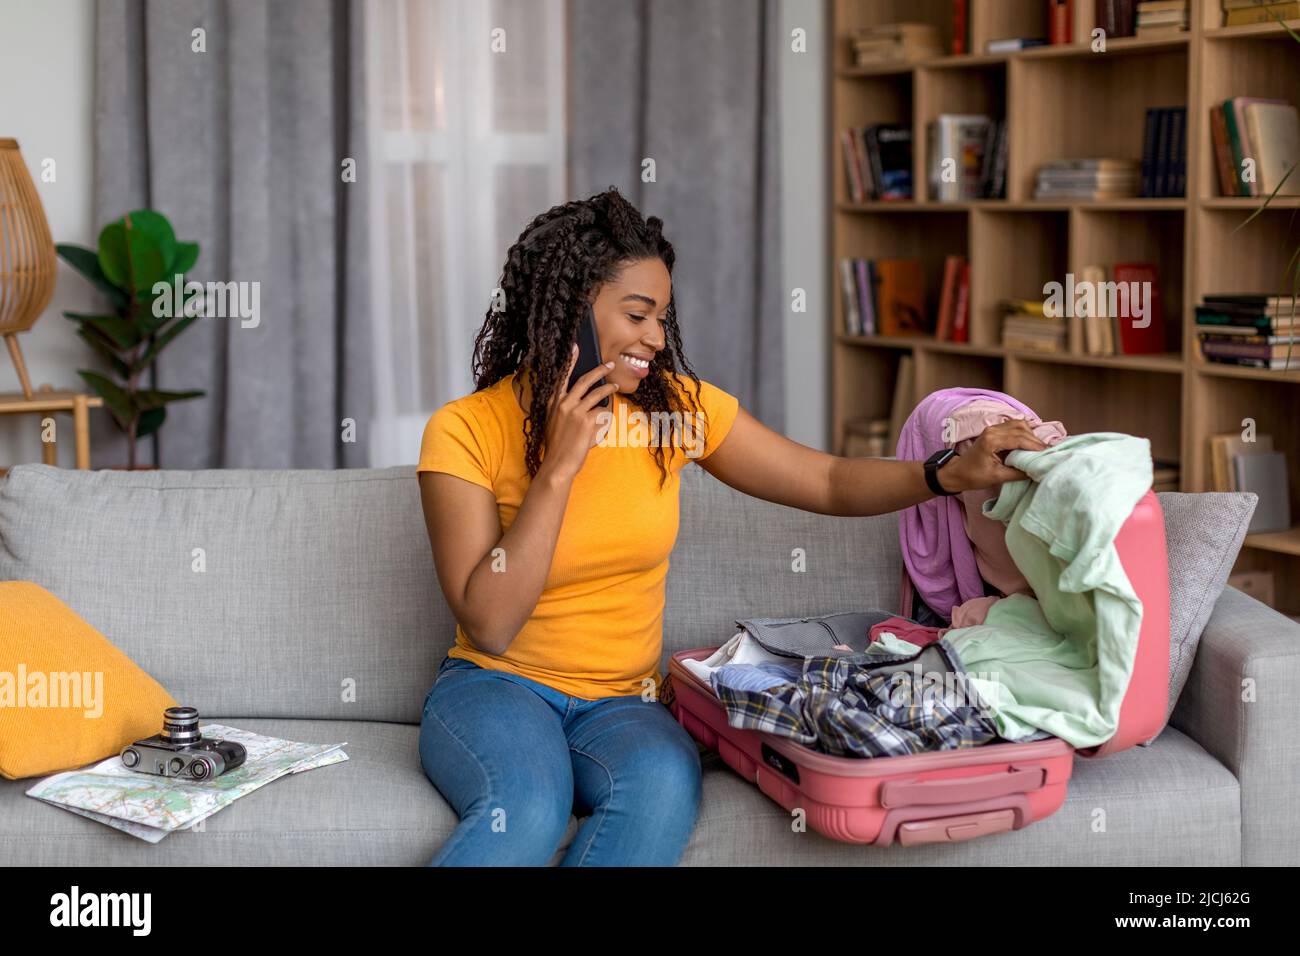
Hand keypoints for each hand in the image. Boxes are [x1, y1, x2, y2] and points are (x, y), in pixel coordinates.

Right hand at [537, 344, 619, 482]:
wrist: (557, 465)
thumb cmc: (558, 446)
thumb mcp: (554, 423)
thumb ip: (565, 409)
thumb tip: (586, 400)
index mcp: (553, 402)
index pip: (562, 377)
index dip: (570, 361)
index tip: (575, 347)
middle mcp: (563, 403)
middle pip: (584, 380)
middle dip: (599, 370)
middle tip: (609, 364)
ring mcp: (575, 411)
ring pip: (597, 394)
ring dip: (608, 389)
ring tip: (615, 386)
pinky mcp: (587, 421)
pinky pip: (603, 413)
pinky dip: (606, 417)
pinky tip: (603, 424)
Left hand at [938, 420, 1048, 492]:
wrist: (957, 472)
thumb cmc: (973, 476)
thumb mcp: (997, 477)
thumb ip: (1018, 473)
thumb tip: (1037, 470)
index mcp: (992, 440)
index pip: (1020, 439)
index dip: (1036, 446)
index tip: (1049, 454)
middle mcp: (993, 430)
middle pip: (1022, 429)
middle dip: (1036, 441)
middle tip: (1048, 452)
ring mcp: (993, 428)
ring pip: (1019, 425)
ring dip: (1031, 435)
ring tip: (1040, 449)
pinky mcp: (994, 430)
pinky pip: (1014, 427)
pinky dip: (1025, 433)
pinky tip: (1031, 444)